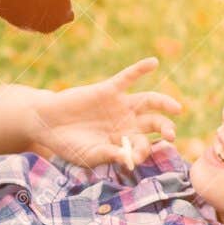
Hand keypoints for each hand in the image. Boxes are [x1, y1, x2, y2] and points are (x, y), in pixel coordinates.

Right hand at [28, 57, 180, 169]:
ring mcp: (119, 105)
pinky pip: (128, 78)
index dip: (144, 151)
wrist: (47, 124)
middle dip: (165, 128)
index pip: (144, 145)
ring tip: (176, 108)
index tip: (137, 157)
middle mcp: (127, 122)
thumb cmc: (68, 144)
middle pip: (154, 123)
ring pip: (148, 101)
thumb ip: (109, 156)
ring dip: (164, 103)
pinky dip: (140, 70)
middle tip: (170, 135)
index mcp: (124, 141)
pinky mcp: (108, 90)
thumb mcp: (89, 155)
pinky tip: (153, 63)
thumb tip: (130, 160)